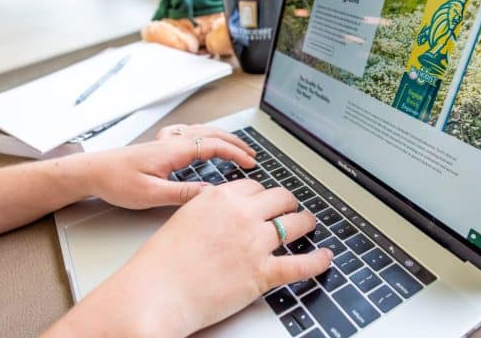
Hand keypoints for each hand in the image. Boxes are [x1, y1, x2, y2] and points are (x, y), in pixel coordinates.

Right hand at [45, 180, 332, 336]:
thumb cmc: (160, 263)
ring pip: (295, 223)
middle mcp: (241, 214)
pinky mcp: (262, 272)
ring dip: (305, 223)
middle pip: (280, 198)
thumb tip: (224, 215)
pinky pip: (301, 264)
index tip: (267, 200)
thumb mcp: (184, 220)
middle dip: (288, 204)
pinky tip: (326, 258)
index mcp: (219, 198)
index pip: (254, 187)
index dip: (264, 195)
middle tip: (291, 209)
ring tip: (309, 225)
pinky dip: (318, 261)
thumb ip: (209, 213)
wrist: (154, 293)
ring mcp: (254, 242)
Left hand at [63, 134, 255, 208]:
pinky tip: (202, 141)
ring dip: (222, 137)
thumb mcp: (150, 194)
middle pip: (211, 134)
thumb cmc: (115, 182)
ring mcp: (165, 142)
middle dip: (235, 143)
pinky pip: (188, 133)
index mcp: (173, 151)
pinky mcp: (158, 146)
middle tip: (252, 154)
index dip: (236, 154)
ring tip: (236, 147)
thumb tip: (211, 194)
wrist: (90, 171)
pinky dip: (203, 135)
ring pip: (201, 131)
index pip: (213, 146)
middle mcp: (171, 142)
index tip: (251, 163)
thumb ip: (182, 193)